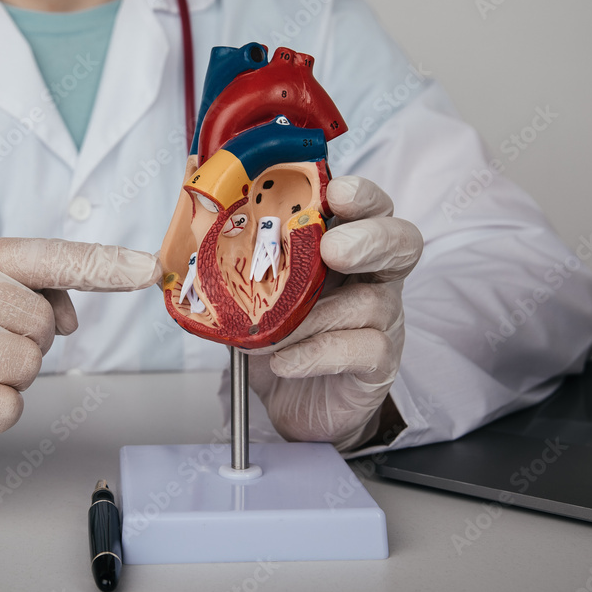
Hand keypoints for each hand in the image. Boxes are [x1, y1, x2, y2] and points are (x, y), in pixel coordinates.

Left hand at [247, 176, 422, 450]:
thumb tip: (190, 227)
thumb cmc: (278, 333)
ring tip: (268, 331)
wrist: (292, 398)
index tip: (335, 193)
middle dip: (368, 239)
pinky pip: (359, 349)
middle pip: (400, 241)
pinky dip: (315, 354)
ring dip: (311, 315)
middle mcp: (373, 275)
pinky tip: (284, 360)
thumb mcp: (253, 287)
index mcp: (346, 243)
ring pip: (367, 302)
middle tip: (332, 250)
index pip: (370, 207)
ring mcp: (383, 318)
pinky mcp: (379, 360)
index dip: (360, 195)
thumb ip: (237, 256)